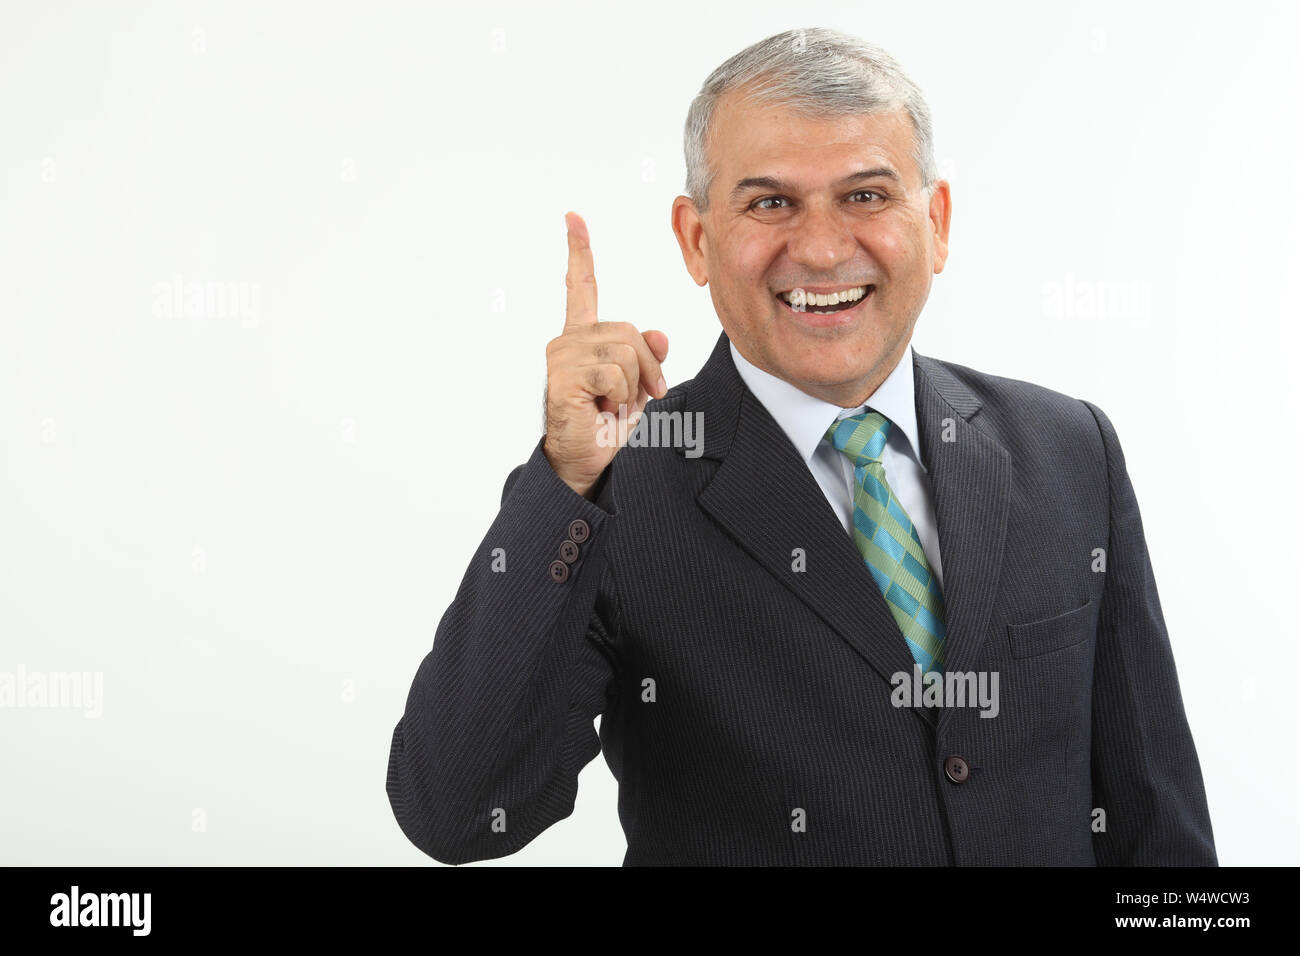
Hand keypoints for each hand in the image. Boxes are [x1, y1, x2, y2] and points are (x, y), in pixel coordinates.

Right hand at [543, 211, 669, 498]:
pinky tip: (601, 409)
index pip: (581, 288)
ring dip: (632, 386)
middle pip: (630, 332)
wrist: (585, 462)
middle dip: (646, 368)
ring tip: (612, 406)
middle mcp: (567, 341)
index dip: (580, 252)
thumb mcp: (638, 386)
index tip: (573, 217)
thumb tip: (660, 334)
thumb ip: (649, 356)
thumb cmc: (607, 425)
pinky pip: (614, 372)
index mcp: (583, 338)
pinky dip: (620, 395)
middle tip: (636, 398)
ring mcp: (562, 357)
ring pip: (625, 352)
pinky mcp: (563, 376)